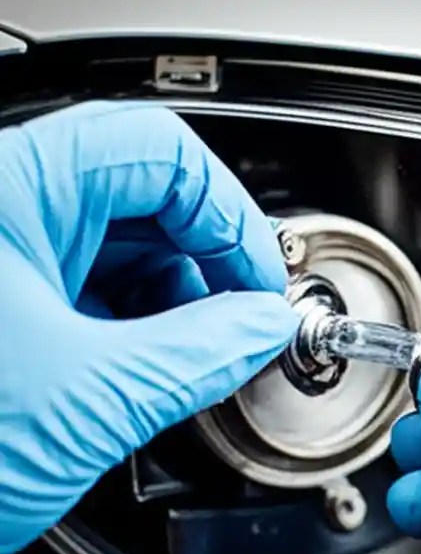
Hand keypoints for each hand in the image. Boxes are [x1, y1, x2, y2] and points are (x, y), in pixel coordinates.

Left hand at [0, 101, 299, 553]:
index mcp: (5, 196)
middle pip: (141, 196)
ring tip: (195, 360)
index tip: (259, 285)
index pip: (155, 152)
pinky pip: (86, 290)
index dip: (226, 215)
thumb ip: (199, 355)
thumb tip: (262, 327)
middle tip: (240, 326)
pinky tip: (149, 372)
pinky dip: (133, 327)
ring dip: (174, 301)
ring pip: (117, 246)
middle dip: (205, 264)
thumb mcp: (87, 401)